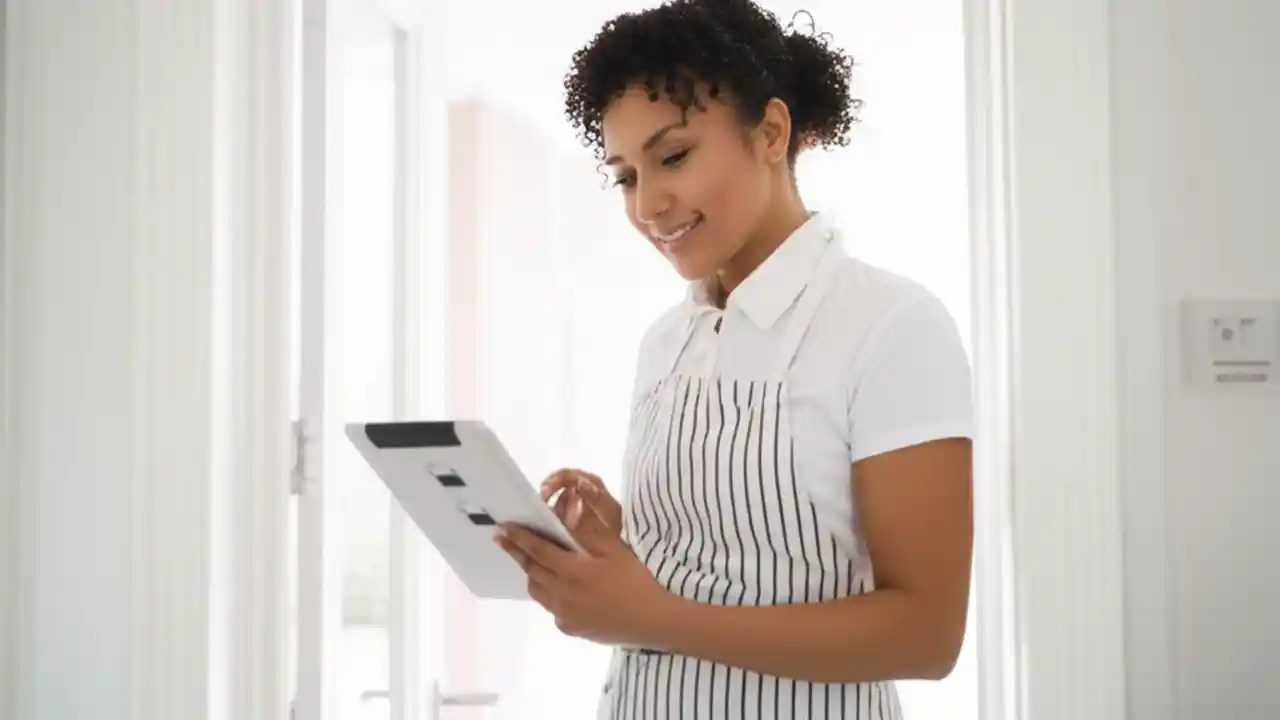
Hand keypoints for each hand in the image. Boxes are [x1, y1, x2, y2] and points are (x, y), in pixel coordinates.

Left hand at [496, 478, 670, 646]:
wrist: (651, 621)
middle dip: (517, 553)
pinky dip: (549, 593)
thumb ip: (588, 532)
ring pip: (538, 591)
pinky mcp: (570, 628)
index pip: (538, 551)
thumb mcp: (615, 549)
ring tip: (528, 561)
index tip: (503, 528)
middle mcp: (562, 594)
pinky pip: (551, 607)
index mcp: (572, 571)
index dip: (519, 538)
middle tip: (502, 540)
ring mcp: (564, 614)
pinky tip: (558, 587)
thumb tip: (567, 512)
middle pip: (532, 570)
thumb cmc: (635, 580)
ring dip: (531, 573)